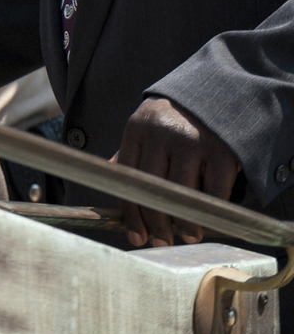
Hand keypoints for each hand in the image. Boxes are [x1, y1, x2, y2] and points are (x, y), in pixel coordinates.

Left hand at [112, 97, 241, 246]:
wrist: (219, 91)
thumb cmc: (177, 115)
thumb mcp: (148, 124)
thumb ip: (133, 150)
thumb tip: (111, 177)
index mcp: (137, 128)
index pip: (126, 177)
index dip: (130, 212)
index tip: (135, 235)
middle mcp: (161, 133)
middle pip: (151, 189)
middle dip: (155, 223)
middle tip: (160, 242)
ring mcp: (192, 141)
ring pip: (181, 195)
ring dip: (183, 224)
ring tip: (185, 236)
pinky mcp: (222, 150)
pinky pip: (213, 191)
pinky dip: (208, 211)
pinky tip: (206, 222)